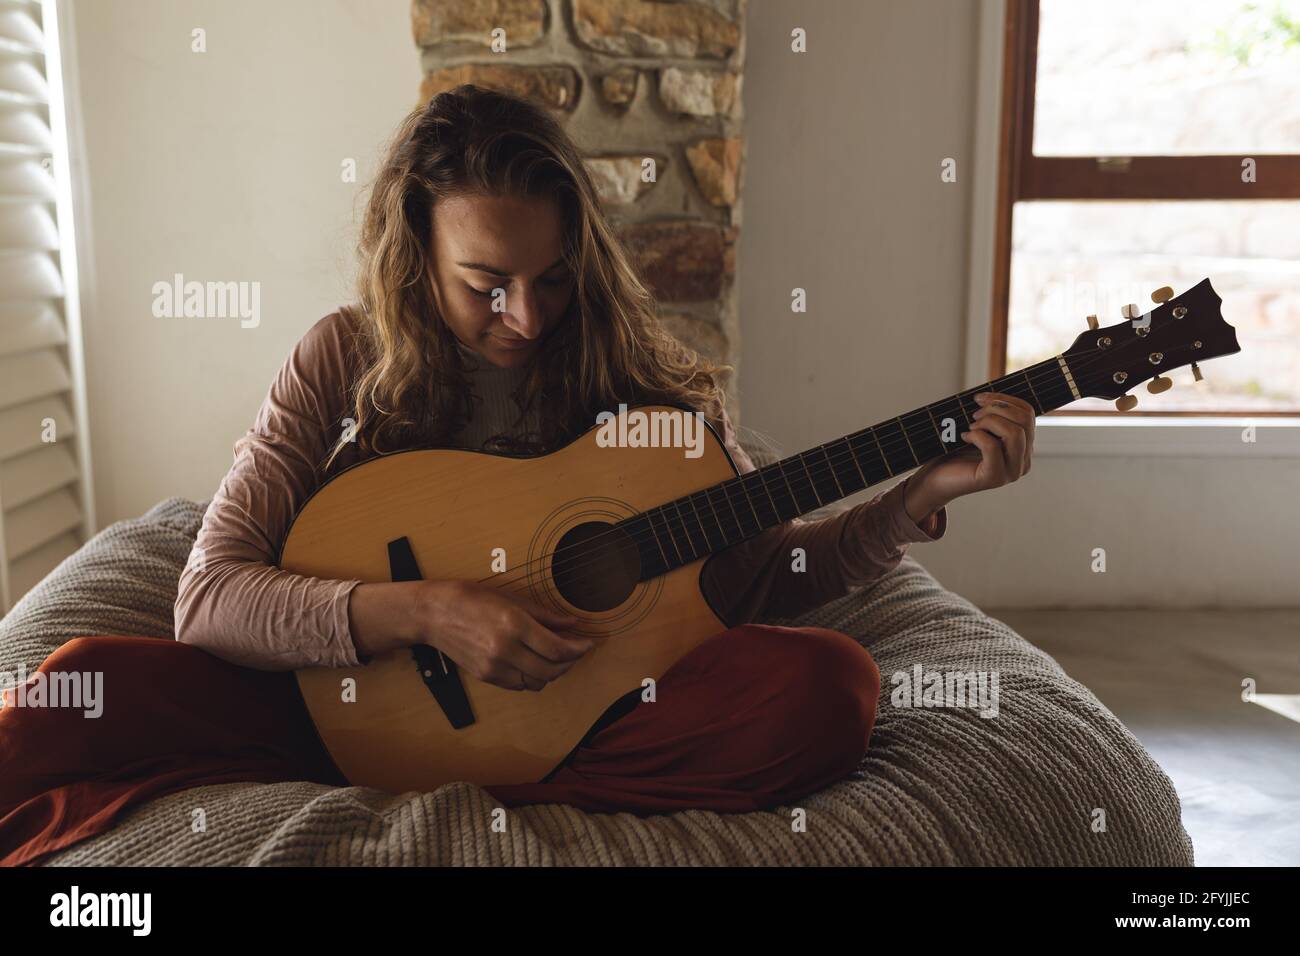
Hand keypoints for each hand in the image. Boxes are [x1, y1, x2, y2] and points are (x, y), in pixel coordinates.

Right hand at [415, 580, 593, 691]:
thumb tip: (572, 623)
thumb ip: (545, 615)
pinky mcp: (487, 677)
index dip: (579, 649)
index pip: (558, 649)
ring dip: (552, 672)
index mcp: (514, 625)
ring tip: (556, 657)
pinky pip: (520, 685)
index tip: (588, 643)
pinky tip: (534, 662)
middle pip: (551, 670)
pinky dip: (533, 677)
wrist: (434, 613)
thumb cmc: (472, 598)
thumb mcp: (511, 598)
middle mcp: (505, 650)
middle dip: (570, 662)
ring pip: (537, 682)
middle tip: (576, 650)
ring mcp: (494, 667)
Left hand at [903, 392, 1035, 521]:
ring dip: (989, 422)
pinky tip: (964, 438)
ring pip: (1015, 433)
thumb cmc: (955, 452)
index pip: (1028, 413)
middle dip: (996, 408)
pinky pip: (993, 447)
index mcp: (1023, 446)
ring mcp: (1011, 472)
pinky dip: (977, 435)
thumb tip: (992, 396)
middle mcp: (1023, 460)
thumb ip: (993, 414)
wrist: (936, 478)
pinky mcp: (994, 478)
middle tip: (973, 414)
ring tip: (970, 426)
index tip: (979, 398)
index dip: (1004, 399)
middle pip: (1024, 420)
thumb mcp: (978, 428)